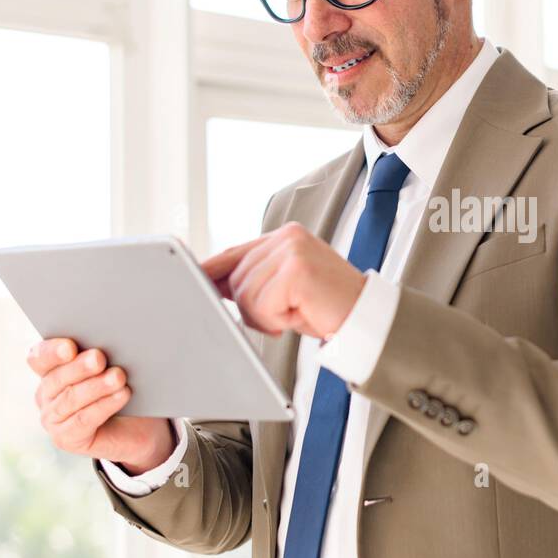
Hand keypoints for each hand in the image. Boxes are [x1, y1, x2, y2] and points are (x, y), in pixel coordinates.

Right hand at [27, 338, 175, 474]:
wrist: (138, 428)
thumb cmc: (122, 387)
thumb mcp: (111, 367)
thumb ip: (102, 355)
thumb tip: (114, 339)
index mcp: (50, 370)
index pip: (40, 357)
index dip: (52, 351)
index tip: (70, 346)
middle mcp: (46, 394)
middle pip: (56, 378)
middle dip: (79, 367)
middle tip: (99, 357)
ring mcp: (52, 419)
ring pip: (71, 399)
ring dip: (96, 386)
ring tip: (118, 376)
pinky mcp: (65, 439)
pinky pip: (83, 420)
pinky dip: (104, 406)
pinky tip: (122, 395)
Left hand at [201, 221, 365, 338]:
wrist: (366, 319)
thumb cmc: (327, 308)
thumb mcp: (285, 289)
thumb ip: (254, 279)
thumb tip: (213, 284)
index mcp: (284, 236)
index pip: (234, 253)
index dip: (210, 272)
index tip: (191, 281)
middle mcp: (287, 237)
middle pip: (236, 278)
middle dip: (250, 307)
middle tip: (282, 316)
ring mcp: (292, 251)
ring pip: (245, 294)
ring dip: (265, 316)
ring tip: (294, 315)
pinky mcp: (296, 270)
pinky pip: (261, 305)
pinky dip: (275, 320)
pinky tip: (299, 316)